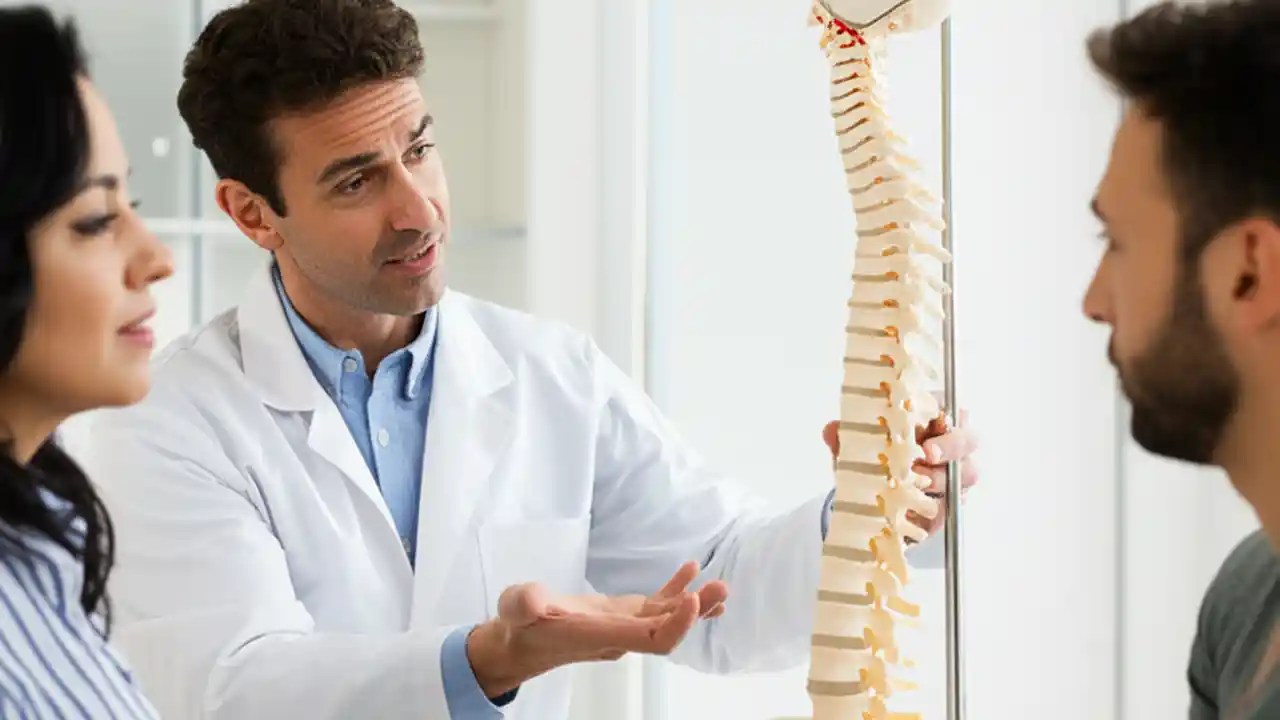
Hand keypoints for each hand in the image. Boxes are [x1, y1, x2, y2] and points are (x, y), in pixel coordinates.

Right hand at [467, 561, 727, 697]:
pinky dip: (676, 589)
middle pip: (669, 630)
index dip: (677, 624)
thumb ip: (524, 604)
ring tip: (720, 585)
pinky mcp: (624, 616)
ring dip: (695, 602)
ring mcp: (625, 627)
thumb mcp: (516, 608)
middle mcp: (620, 636)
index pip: (651, 639)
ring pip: (668, 618)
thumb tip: (532, 603)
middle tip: (721, 587)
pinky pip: (658, 606)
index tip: (692, 600)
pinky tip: (691, 570)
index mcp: (601, 635)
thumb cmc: (520, 624)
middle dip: (697, 610)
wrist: (521, 641)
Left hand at [822, 409, 979, 537]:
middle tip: (927, 453)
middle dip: (952, 444)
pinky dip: (941, 503)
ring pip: (969, 471)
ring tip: (918, 483)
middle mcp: (951, 444)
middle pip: (970, 437)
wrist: (874, 501)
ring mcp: (957, 473)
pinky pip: (958, 501)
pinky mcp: (954, 501)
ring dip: (944, 476)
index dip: (946, 413)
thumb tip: (830, 430)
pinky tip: (921, 506)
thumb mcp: (855, 450)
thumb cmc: (874, 463)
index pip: (951, 408)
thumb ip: (845, 439)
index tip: (933, 421)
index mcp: (930, 421)